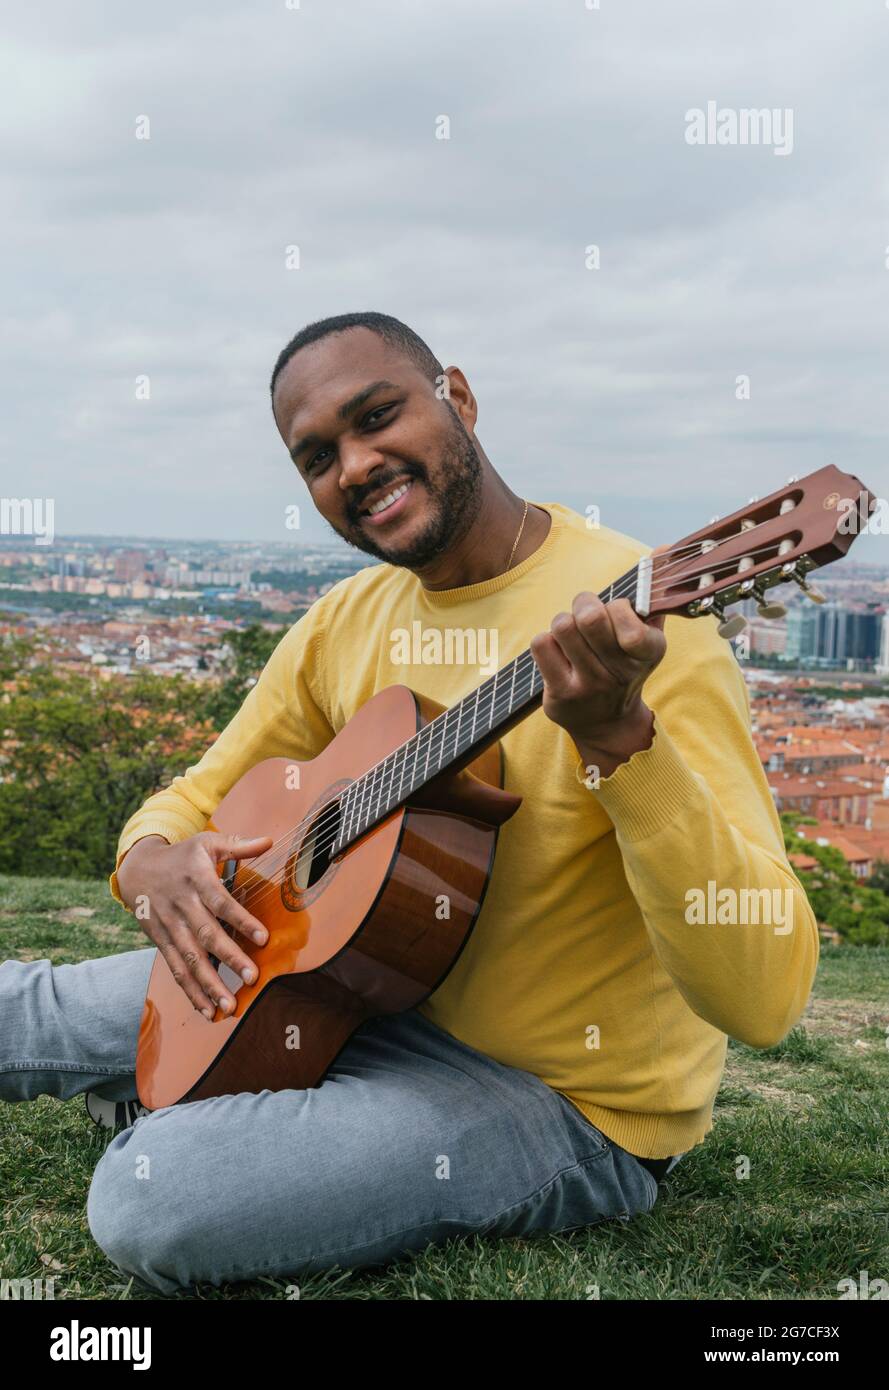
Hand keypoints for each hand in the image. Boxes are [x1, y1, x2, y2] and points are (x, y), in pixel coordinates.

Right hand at [116, 831, 273, 1017]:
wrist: (136, 868)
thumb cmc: (181, 856)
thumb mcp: (206, 843)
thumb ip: (238, 845)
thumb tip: (269, 840)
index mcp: (196, 879)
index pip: (220, 902)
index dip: (241, 920)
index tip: (263, 938)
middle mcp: (181, 905)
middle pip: (206, 935)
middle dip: (229, 959)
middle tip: (252, 978)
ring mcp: (169, 926)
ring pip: (189, 959)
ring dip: (209, 985)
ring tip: (229, 1007)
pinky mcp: (161, 942)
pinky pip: (176, 970)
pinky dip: (191, 992)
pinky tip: (208, 1011)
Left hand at [530, 593, 666, 777]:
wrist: (608, 723)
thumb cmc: (625, 666)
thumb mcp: (649, 637)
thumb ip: (653, 597)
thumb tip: (661, 553)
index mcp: (649, 651)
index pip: (627, 618)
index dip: (616, 606)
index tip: (616, 613)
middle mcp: (621, 672)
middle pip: (589, 617)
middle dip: (583, 604)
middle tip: (585, 614)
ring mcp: (590, 685)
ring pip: (563, 625)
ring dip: (563, 622)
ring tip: (570, 634)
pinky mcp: (562, 693)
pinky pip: (542, 644)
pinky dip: (546, 640)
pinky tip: (557, 652)